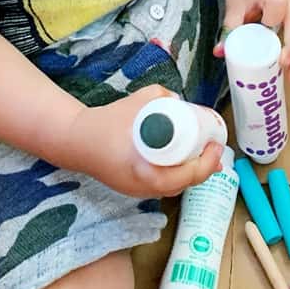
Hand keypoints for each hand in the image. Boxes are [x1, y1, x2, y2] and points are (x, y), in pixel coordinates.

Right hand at [63, 86, 222, 197]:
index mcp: (149, 173)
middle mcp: (145, 189)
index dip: (207, 162)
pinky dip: (175, 176)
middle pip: (184, 185)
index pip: (188, 176)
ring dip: (191, 174)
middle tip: (214, 149)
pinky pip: (160, 186)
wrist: (74, 140)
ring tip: (203, 156)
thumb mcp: (137, 102)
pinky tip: (183, 165)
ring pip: (173, 188)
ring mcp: (137, 192)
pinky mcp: (131, 189)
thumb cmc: (106, 123)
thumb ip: (160, 96)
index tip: (215, 145)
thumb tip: (178, 99)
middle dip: (204, 168)